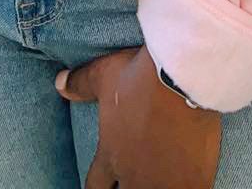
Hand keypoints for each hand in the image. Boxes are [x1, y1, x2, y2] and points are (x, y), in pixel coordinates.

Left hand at [55, 43, 220, 187]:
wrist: (182, 79)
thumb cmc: (140, 77)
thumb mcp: (104, 75)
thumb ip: (81, 83)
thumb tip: (59, 83)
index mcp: (110, 155)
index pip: (95, 186)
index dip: (97, 188)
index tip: (102, 186)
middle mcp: (133, 176)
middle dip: (124, 187)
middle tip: (128, 181)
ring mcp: (163, 183)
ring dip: (153, 186)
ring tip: (158, 180)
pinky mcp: (192, 182)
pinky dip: (186, 185)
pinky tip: (188, 180)